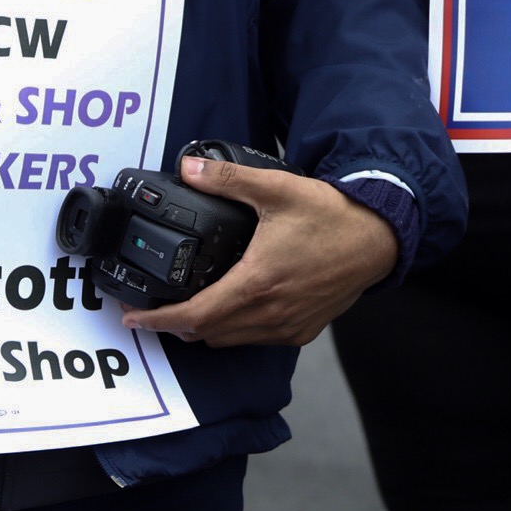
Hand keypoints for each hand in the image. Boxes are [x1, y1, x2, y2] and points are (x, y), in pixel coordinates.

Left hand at [121, 156, 397, 346]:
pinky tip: (234, 308)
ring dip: (205, 330)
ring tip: (188, 309)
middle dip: (175, 325)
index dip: (158, 320)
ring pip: (230, 341)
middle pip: (206, 334)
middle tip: (154, 309)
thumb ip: (228, 179)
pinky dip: (236, 331)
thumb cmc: (332, 216)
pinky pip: (257, 340)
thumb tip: (190, 169)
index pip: (194, 317)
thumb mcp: (276, 189)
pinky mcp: (302, 330)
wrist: (378, 238)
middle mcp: (269, 313)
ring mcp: (287, 326)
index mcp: (256, 283)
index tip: (133, 319)